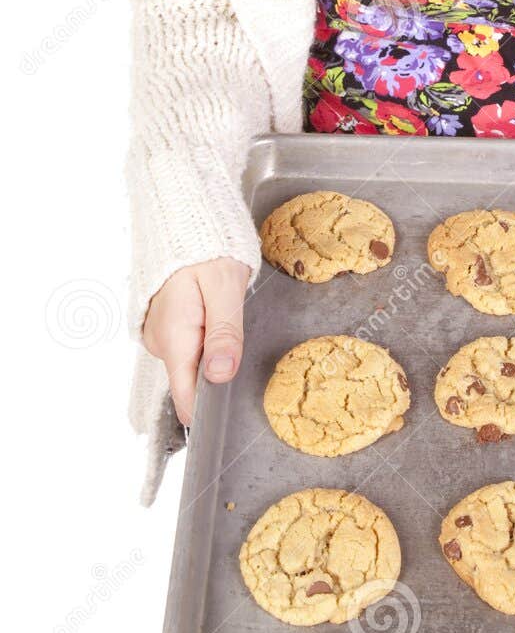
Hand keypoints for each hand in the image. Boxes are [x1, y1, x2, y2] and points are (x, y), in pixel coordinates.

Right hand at [142, 257, 252, 427]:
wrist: (184, 220)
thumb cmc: (207, 248)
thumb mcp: (224, 287)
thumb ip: (224, 333)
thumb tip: (220, 376)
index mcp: (174, 337)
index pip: (185, 397)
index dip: (207, 409)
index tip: (230, 411)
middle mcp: (161, 342)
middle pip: (192, 380)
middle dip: (217, 370)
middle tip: (235, 329)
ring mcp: (161, 335)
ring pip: (192, 362)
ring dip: (213, 350)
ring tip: (224, 312)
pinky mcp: (167, 326)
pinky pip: (189, 345)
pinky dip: (205, 338)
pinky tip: (215, 313)